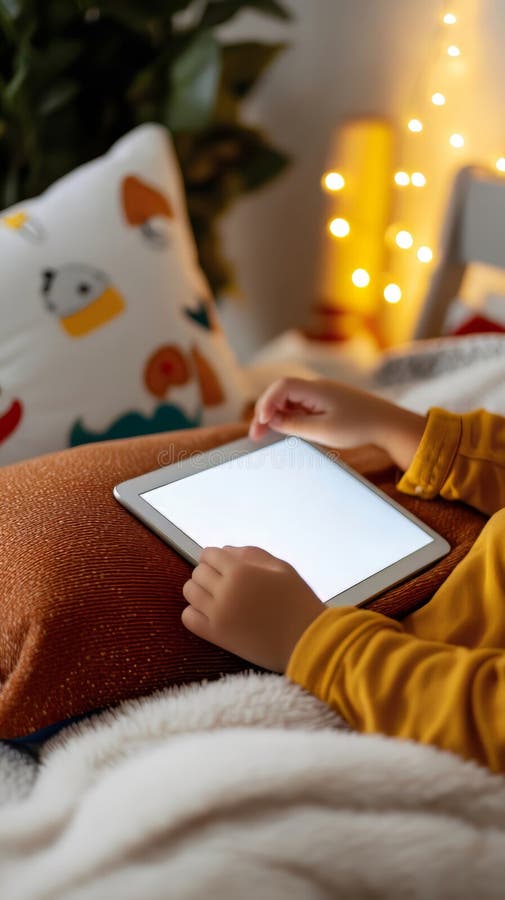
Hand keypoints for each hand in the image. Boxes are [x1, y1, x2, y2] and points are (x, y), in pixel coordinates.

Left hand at [182, 546, 324, 671]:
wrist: (305, 640)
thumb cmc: (297, 601)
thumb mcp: (280, 567)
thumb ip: (251, 554)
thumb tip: (226, 550)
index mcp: (241, 571)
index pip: (209, 554)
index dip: (215, 557)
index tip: (222, 565)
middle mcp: (225, 590)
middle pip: (198, 572)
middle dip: (208, 573)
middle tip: (223, 581)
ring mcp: (218, 614)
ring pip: (190, 592)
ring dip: (199, 590)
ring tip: (215, 596)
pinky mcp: (216, 635)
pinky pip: (188, 617)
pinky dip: (194, 612)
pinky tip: (209, 612)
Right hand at [249, 377, 424, 470]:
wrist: (388, 424)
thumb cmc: (359, 426)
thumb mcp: (323, 431)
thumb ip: (294, 424)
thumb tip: (271, 419)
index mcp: (315, 389)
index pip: (281, 387)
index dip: (266, 403)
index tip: (261, 423)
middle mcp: (316, 388)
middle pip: (281, 393)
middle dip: (266, 412)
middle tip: (256, 435)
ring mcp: (322, 394)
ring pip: (290, 401)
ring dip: (276, 416)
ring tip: (266, 435)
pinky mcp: (327, 403)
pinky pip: (301, 406)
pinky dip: (290, 417)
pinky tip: (286, 430)